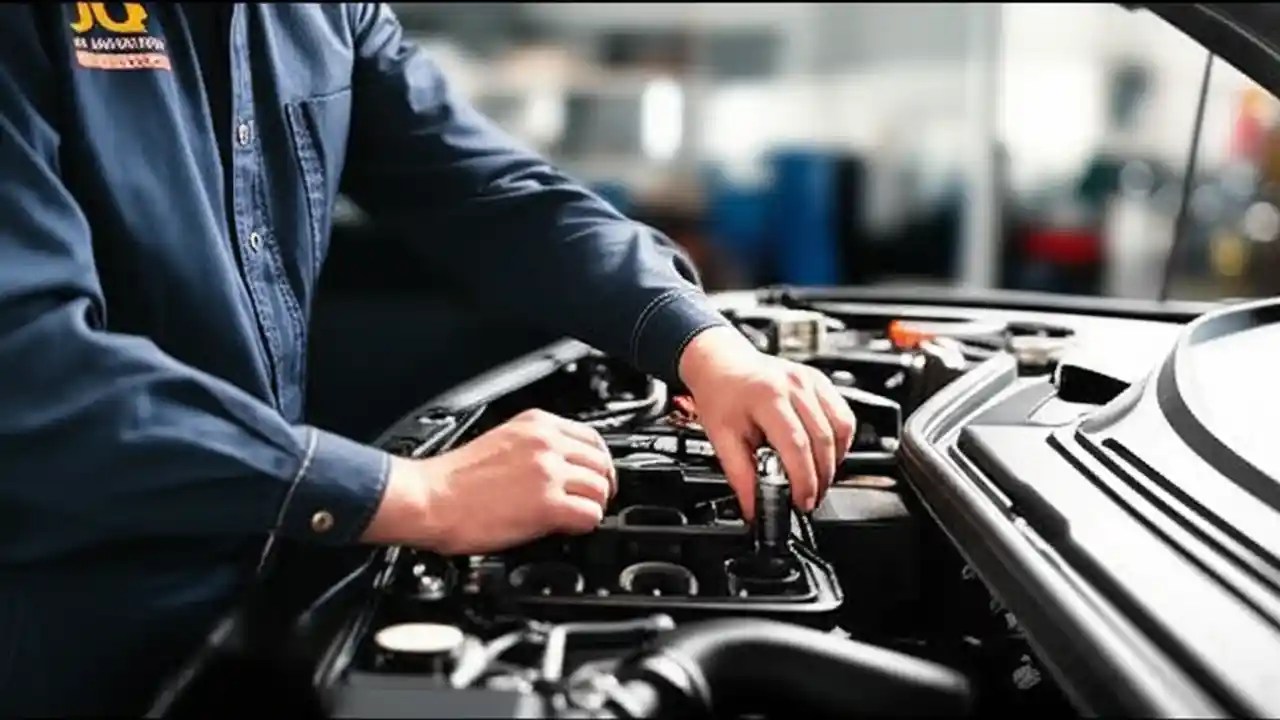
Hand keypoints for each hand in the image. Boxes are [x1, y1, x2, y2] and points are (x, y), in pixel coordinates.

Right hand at [362, 409, 615, 554]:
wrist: (427, 498)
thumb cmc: (451, 479)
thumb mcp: (501, 443)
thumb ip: (535, 448)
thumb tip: (561, 467)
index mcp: (535, 424)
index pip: (592, 437)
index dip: (598, 462)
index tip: (596, 476)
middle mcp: (546, 443)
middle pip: (601, 463)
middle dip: (601, 486)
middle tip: (591, 501)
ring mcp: (548, 473)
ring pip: (600, 489)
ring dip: (593, 506)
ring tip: (576, 517)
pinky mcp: (547, 504)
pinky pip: (590, 515)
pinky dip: (584, 525)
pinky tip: (568, 528)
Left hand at [678, 326, 856, 519]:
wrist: (721, 363)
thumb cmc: (720, 395)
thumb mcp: (721, 438)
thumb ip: (740, 476)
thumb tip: (754, 508)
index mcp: (767, 396)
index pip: (796, 446)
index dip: (803, 480)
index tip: (801, 502)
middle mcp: (794, 384)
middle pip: (823, 440)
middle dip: (820, 478)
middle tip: (809, 499)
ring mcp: (811, 380)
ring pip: (840, 429)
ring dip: (833, 462)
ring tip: (816, 480)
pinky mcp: (821, 382)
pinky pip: (843, 416)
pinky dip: (839, 442)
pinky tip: (823, 455)